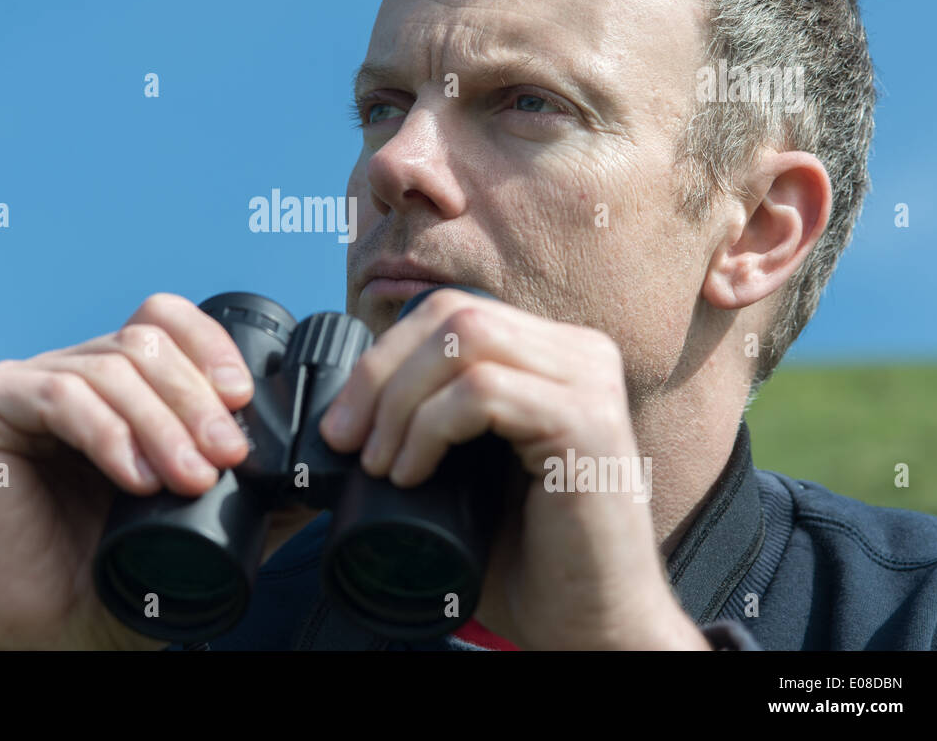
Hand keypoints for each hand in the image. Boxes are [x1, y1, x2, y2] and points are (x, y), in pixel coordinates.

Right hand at [0, 293, 316, 649]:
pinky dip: (108, 432)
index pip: (161, 322)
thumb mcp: (195, 526)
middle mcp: (63, 374)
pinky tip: (135, 476)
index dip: (207, 346)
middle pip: (142, 340)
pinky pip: (57, 394)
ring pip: (108, 366)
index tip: (243, 399)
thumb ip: (247, 490)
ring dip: (162, 422)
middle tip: (226, 456)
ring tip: (189, 479)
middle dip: (195, 397)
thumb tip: (311, 467)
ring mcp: (16, 385)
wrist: (41, 643)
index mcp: (111, 388)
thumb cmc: (107, 586)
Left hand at [319, 288, 709, 649]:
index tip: (344, 422)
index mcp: (552, 356)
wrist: (592, 624)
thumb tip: (346, 413)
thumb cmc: (530, 557)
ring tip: (383, 463)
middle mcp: (580, 355)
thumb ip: (431, 422)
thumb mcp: (468, 470)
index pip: (450, 311)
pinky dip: (431, 427)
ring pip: (464, 339)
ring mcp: (590, 385)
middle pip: (452, 313)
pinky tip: (415, 474)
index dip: (383, 355)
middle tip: (346, 440)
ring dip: (401, 401)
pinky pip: (484, 391)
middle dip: (379, 373)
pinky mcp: (588, 425)